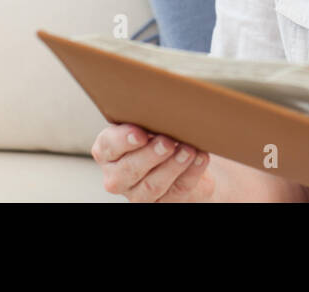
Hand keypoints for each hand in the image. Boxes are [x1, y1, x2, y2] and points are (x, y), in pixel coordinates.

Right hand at [91, 123, 213, 201]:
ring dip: (173, 166)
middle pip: (129, 169)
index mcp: (108, 151)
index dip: (123, 141)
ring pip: (152, 185)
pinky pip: (177, 191)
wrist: (180, 160)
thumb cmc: (158, 134)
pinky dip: (191, 173)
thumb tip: (163, 104)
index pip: (108, 147)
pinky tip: (200, 158)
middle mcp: (118, 175)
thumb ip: (147, 117)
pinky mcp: (162, 202)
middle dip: (150, 155)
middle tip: (168, 141)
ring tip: (189, 150)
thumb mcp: (147, 123)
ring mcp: (138, 193)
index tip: (140, 133)